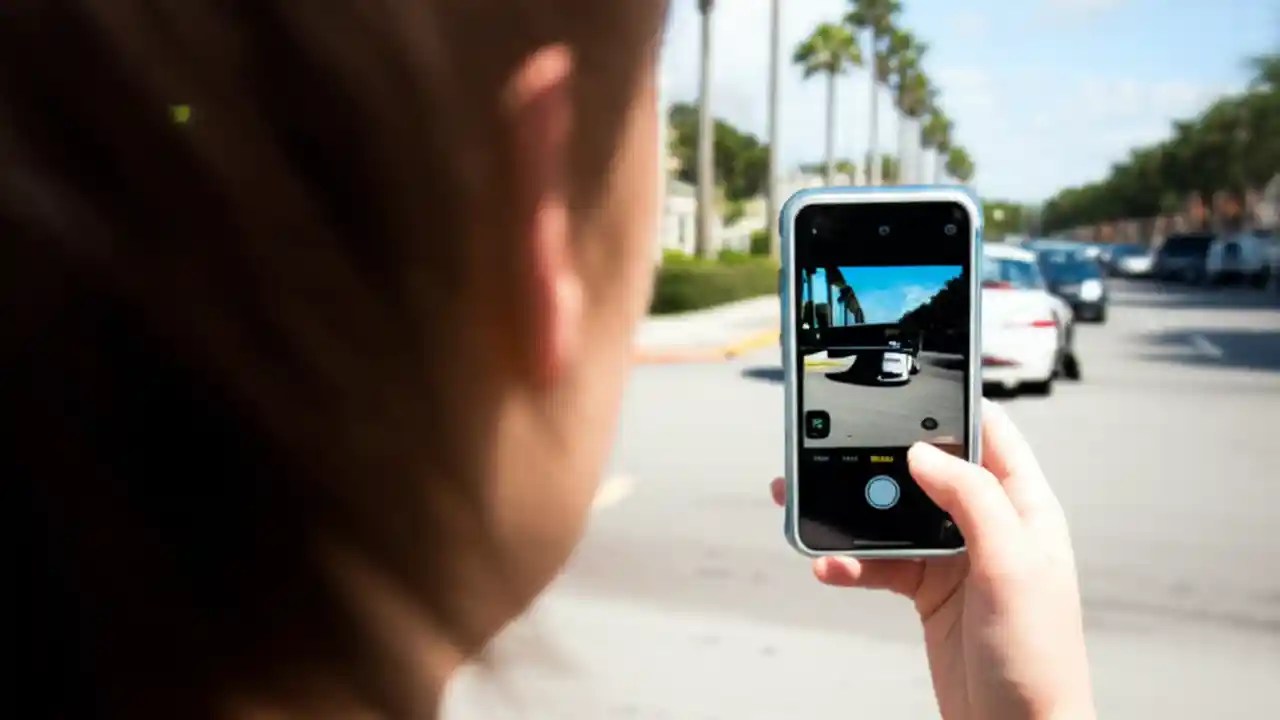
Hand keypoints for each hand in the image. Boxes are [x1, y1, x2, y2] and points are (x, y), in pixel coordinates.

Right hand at [771, 400, 1094, 719]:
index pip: (990, 434)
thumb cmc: (1037, 659)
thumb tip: (923, 452)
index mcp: (1024, 508)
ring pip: (893, 517)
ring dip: (851, 512)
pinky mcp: (927, 593)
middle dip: (878, 458)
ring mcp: (956, 560)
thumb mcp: (1011, 566)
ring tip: (803, 501)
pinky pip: (879, 563)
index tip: (908, 384)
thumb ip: (971, 500)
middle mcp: (989, 526)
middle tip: (832, 445)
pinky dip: (850, 563)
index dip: (952, 404)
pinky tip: (828, 567)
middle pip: (926, 472)